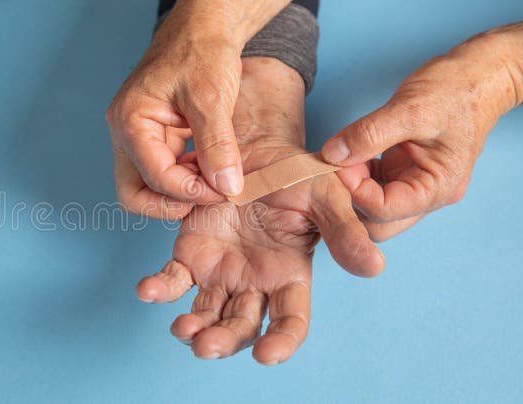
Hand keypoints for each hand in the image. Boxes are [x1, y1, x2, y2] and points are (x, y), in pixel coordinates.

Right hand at [106, 0, 289, 218]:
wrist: (204, 27)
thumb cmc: (200, 50)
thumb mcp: (212, 98)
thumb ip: (217, 146)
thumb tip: (226, 187)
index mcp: (129, 120)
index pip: (154, 176)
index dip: (190, 191)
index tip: (223, 191)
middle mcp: (126, 133)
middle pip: (135, 193)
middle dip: (171, 203)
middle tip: (208, 197)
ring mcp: (138, 138)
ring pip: (148, 188)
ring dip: (180, 193)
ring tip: (213, 181)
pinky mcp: (155, 139)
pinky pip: (164, 173)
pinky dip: (186, 179)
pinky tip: (210, 169)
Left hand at [136, 58, 384, 364]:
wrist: (254, 146)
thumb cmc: (295, 173)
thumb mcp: (325, 197)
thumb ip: (344, 232)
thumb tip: (374, 268)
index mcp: (289, 275)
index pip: (290, 321)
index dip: (282, 343)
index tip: (267, 356)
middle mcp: (254, 283)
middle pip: (241, 327)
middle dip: (224, 341)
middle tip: (205, 345)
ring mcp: (221, 272)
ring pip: (206, 314)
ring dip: (192, 328)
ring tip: (182, 329)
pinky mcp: (191, 254)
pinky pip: (173, 279)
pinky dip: (159, 288)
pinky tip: (148, 290)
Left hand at [321, 22, 522, 240]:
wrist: (477, 76)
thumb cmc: (454, 90)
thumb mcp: (409, 109)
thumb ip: (368, 134)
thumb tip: (331, 155)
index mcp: (438, 188)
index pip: (383, 211)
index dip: (353, 191)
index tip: (337, 163)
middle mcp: (428, 195)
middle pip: (377, 223)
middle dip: (350, 199)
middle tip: (334, 166)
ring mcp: (414, 185)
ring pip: (372, 209)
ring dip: (351, 189)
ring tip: (340, 159)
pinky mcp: (402, 173)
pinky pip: (373, 188)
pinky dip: (357, 176)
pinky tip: (349, 155)